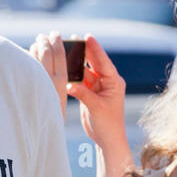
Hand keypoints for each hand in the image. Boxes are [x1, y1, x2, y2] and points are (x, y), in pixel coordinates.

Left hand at [30, 32, 70, 119]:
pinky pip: (25, 64)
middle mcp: (50, 79)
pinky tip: (28, 53)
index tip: (56, 34)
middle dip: (45, 41)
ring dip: (36, 46)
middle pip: (47, 51)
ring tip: (36, 42)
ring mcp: (36, 80)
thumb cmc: (52, 114)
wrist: (41, 131)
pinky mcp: (23, 83)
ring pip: (35, 56)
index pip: (61, 55)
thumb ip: (57, 80)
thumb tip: (49, 59)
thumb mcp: (60, 97)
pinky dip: (27, 56)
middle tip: (43, 36)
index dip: (58, 42)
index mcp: (62, 82)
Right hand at [66, 35, 127, 150]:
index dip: (95, 49)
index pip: (103, 62)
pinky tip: (62, 68)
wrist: (107, 139)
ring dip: (75, 64)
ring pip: (84, 72)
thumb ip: (83, 94)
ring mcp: (97, 87)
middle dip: (84, 52)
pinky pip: (79, 82)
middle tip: (73, 38)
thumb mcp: (96, 108)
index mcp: (114, 82)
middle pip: (93, 63)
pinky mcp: (89, 94)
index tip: (87, 37)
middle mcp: (106, 82)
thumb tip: (69, 85)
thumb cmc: (108, 124)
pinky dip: (71, 76)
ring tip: (64, 51)